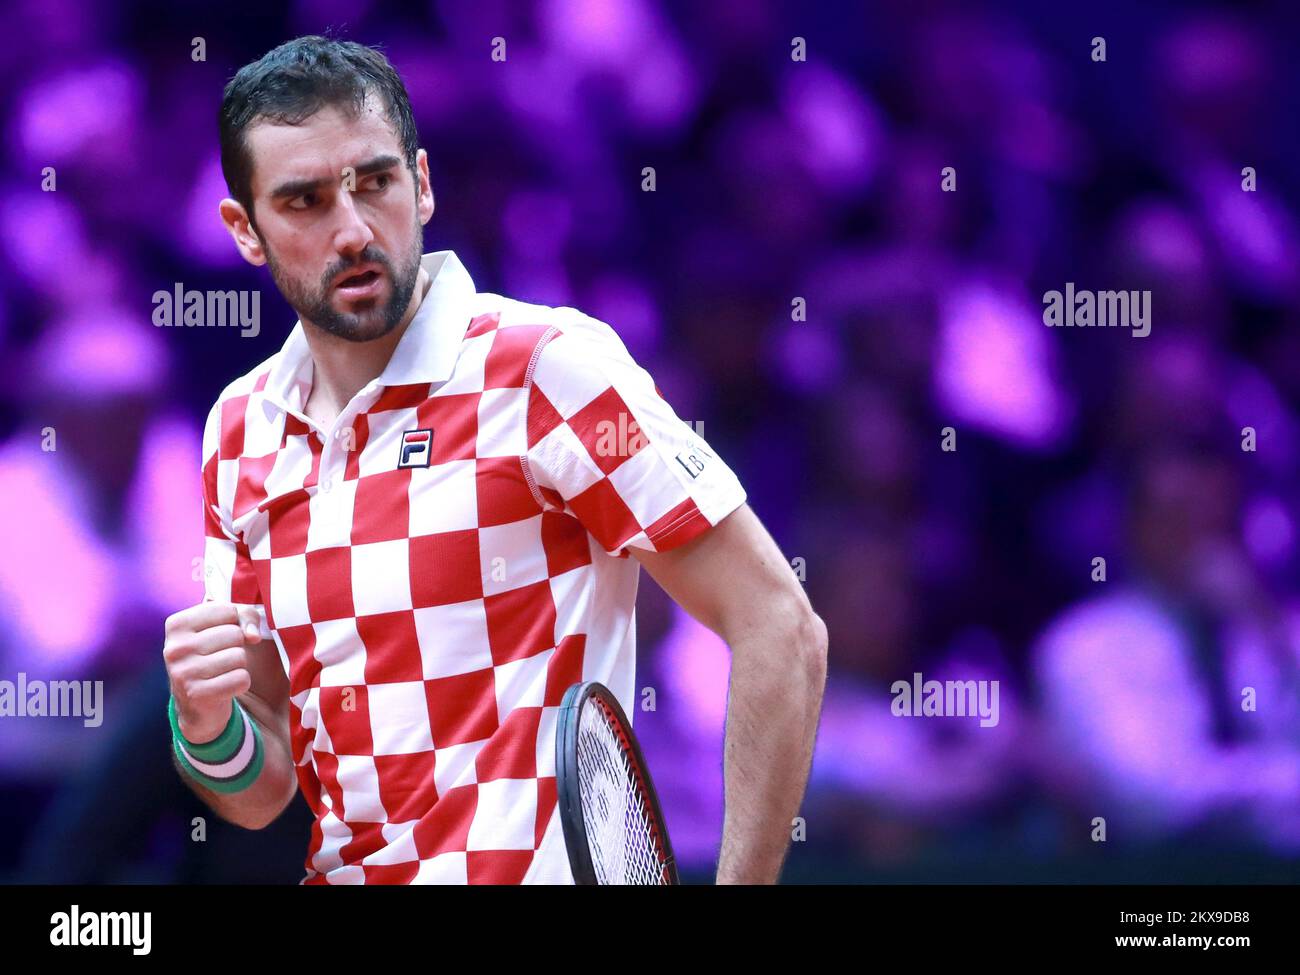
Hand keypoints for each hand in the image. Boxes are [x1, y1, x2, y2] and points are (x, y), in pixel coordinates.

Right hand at [163, 601, 262, 743]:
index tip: (220, 635)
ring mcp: (183, 673)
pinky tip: (224, 686)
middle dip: (236, 646)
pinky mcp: (197, 695)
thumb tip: (253, 636)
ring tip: (221, 672)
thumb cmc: (212, 654)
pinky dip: (240, 683)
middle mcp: (174, 648)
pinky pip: (242, 679)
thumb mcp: (223, 626)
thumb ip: (244, 615)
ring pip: (239, 656)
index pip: (227, 610)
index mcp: (176, 624)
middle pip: (235, 634)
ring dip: (239, 665)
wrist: (195, 702)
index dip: (234, 623)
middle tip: (219, 658)